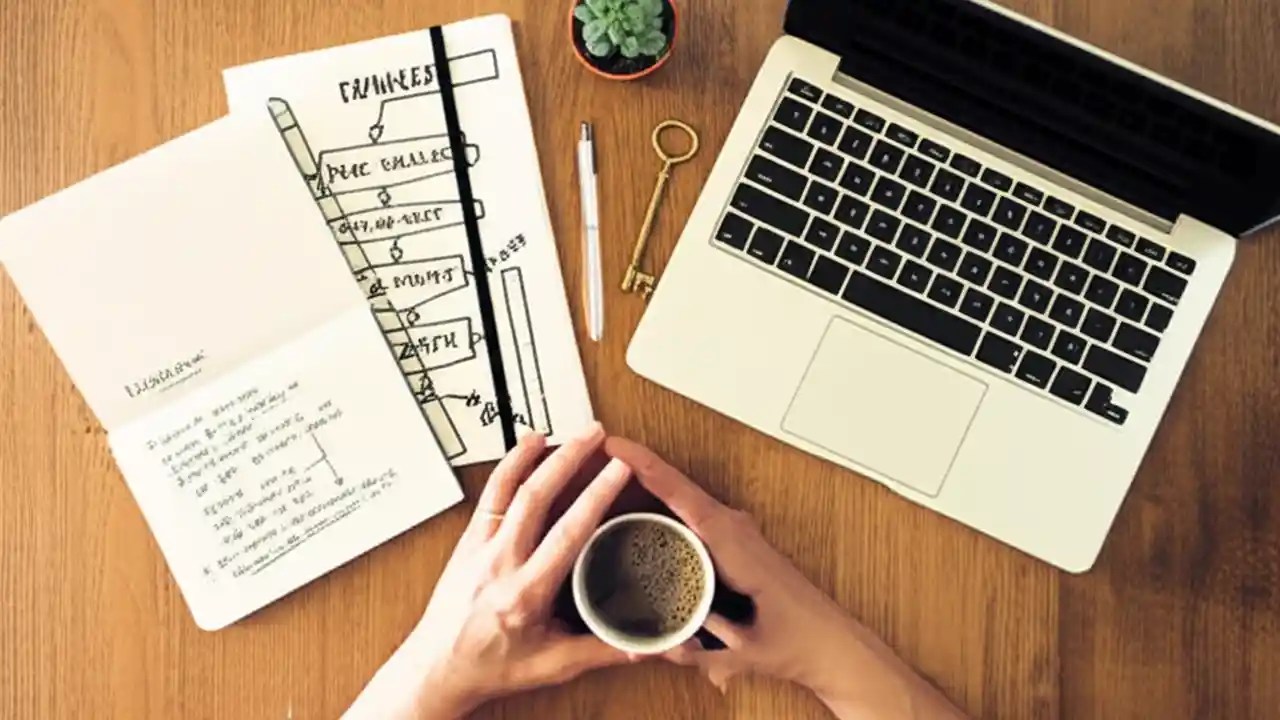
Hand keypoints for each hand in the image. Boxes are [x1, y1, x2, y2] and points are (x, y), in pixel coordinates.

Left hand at [346, 424, 636, 719]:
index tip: (618, 469)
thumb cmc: (491, 667)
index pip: (568, 533)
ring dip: (536, 455)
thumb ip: (603, 650)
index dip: (597, 496)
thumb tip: (647, 645)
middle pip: (536, 497)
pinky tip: (526, 448)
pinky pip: (490, 495)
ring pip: (508, 488)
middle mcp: (500, 562)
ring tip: (563, 432)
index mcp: (525, 592)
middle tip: (595, 434)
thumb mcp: (553, 665)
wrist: (437, 668)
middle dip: (569, 459)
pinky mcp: (467, 541)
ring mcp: (479, 547)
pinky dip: (509, 467)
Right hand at [605, 438, 966, 719]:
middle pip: (677, 488)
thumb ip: (700, 652)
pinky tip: (642, 500)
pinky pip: (691, 512)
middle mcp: (734, 528)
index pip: (684, 498)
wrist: (833, 643)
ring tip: (609, 467)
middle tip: (596, 450)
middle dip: (638, 465)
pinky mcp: (733, 540)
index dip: (649, 469)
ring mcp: (734, 530)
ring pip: (684, 497)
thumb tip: (659, 647)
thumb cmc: (798, 640)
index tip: (617, 446)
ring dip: (650, 480)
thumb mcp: (743, 652)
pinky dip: (665, 498)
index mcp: (735, 545)